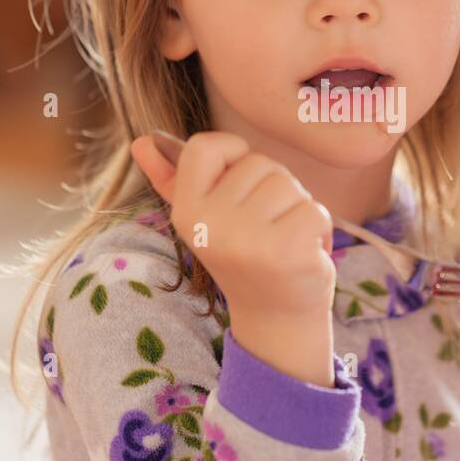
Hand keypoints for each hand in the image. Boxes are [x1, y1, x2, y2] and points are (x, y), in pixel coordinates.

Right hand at [130, 131, 336, 323]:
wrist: (273, 318)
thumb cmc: (244, 256)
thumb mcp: (204, 219)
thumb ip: (171, 180)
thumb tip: (139, 142)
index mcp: (186, 211)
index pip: (204, 145)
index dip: (233, 152)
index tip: (241, 182)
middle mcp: (209, 225)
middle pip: (259, 163)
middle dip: (274, 189)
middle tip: (266, 229)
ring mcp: (247, 240)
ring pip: (290, 185)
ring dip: (298, 209)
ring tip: (284, 240)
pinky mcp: (287, 251)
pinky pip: (315, 209)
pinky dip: (319, 228)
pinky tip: (305, 253)